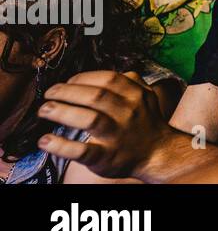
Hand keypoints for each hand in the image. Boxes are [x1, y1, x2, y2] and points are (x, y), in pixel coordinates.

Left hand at [37, 71, 168, 178]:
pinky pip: (83, 151)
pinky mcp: (107, 157)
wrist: (159, 153)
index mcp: (136, 95)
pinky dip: (61, 146)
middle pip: (95, 96)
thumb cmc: (145, 123)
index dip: (82, 78)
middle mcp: (128, 113)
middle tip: (49, 94)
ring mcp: (118, 135)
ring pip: (89, 119)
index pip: (107, 79)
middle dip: (67, 92)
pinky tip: (45, 141)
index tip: (66, 82)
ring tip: (44, 110)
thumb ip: (128, 81)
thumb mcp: (145, 96)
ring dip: (62, 112)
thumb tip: (100, 74)